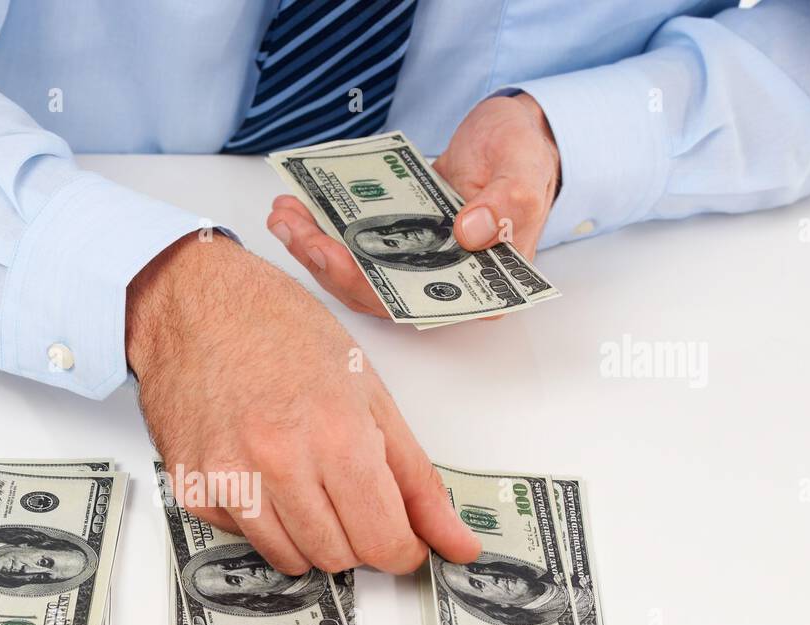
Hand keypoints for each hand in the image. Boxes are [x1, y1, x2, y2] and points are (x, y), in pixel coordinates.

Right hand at [126, 233, 480, 574]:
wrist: (194, 306)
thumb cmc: (282, 332)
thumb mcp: (370, 393)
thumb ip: (416, 479)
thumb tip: (456, 543)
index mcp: (336, 435)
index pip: (384, 542)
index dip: (403, 548)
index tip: (402, 537)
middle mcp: (278, 464)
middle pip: (339, 557)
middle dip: (357, 536)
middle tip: (350, 491)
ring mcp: (229, 482)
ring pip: (292, 560)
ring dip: (312, 535)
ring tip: (307, 480)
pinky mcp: (193, 491)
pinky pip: (247, 539)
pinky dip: (265, 520)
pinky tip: (262, 471)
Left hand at [266, 92, 559, 316]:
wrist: (514, 133)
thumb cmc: (526, 156)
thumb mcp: (523, 173)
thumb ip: (506, 205)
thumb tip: (471, 231)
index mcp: (480, 287)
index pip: (416, 305)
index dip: (369, 288)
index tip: (331, 257)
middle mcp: (442, 285)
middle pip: (374, 291)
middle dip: (324, 261)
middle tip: (290, 225)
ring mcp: (416, 265)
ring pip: (356, 271)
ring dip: (314, 246)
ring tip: (283, 213)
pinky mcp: (397, 241)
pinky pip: (354, 245)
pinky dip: (323, 228)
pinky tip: (298, 207)